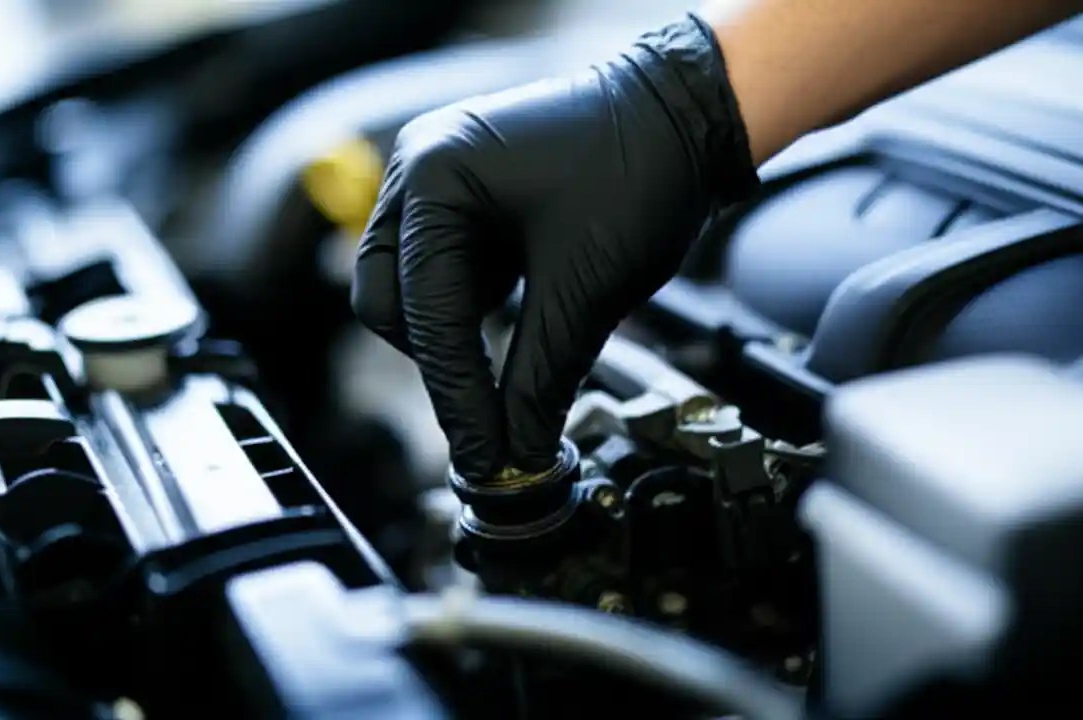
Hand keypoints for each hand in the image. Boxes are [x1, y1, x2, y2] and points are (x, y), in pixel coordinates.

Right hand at [351, 14, 758, 481]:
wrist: (688, 114)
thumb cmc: (643, 167)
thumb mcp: (587, 287)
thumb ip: (540, 376)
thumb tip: (518, 449)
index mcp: (435, 178)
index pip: (427, 314)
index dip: (457, 397)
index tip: (485, 456)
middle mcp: (419, 171)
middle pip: (393, 302)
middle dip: (442, 362)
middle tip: (494, 419)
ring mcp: (439, 179)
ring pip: (415, 290)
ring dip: (457, 338)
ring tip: (514, 376)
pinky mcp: (466, 195)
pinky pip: (447, 270)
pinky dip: (474, 310)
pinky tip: (518, 329)